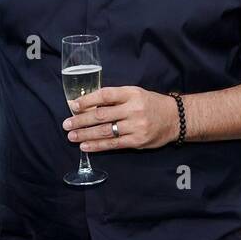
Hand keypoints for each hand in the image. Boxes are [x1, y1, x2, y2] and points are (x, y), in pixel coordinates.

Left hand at [63, 86, 177, 151]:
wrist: (175, 118)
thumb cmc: (150, 104)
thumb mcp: (135, 94)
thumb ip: (115, 99)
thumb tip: (88, 105)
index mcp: (131, 93)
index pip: (105, 95)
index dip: (87, 100)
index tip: (73, 105)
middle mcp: (133, 109)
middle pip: (101, 115)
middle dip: (81, 120)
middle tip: (66, 124)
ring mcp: (135, 126)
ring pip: (105, 131)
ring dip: (85, 134)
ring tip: (71, 136)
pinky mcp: (137, 141)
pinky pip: (113, 144)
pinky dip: (97, 145)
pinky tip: (85, 146)